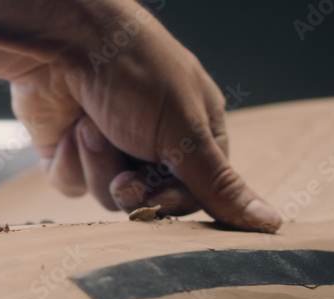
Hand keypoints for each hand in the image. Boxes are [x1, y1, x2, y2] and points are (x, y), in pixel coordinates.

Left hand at [10, 0, 281, 232]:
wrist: (62, 41)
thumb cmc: (134, 70)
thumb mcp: (185, 130)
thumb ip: (219, 184)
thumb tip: (271, 222)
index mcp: (194, 135)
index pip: (196, 196)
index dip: (174, 201)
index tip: (161, 193)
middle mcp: (152, 145)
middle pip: (149, 202)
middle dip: (132, 187)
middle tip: (123, 170)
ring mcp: (108, 150)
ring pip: (107, 198)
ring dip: (98, 164)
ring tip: (90, 126)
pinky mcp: (68, 154)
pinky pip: (72, 185)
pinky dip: (70, 162)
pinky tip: (69, 129)